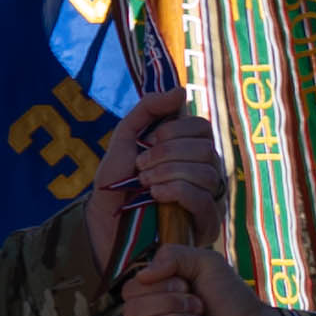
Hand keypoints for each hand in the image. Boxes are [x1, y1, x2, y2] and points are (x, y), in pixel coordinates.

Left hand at [83, 87, 226, 265]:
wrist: (105, 222)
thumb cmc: (118, 182)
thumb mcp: (126, 137)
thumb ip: (149, 109)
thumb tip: (182, 91)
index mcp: (191, 150)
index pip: (202, 127)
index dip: (175, 130)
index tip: (148, 141)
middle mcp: (206, 172)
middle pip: (206, 149)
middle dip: (168, 153)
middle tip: (140, 166)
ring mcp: (210, 199)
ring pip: (207, 173)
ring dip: (169, 172)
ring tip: (144, 182)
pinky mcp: (206, 224)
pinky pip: (202, 199)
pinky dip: (176, 190)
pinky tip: (155, 194)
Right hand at [124, 240, 283, 315]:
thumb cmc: (234, 303)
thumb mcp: (206, 263)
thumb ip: (172, 254)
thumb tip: (142, 275)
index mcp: (157, 300)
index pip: (131, 290)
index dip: (156, 286)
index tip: (186, 286)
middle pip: (131, 310)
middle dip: (170, 304)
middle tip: (200, 308)